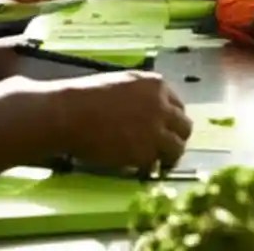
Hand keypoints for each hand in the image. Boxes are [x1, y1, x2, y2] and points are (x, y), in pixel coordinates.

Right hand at [55, 71, 191, 170]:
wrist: (68, 114)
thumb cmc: (85, 97)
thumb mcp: (123, 84)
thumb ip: (143, 96)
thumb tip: (152, 112)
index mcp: (156, 85)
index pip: (177, 105)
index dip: (170, 120)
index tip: (164, 129)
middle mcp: (161, 105)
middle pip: (184, 126)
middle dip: (176, 137)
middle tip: (166, 149)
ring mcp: (155, 129)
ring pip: (178, 147)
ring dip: (170, 156)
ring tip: (160, 163)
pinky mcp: (145, 152)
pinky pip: (156, 162)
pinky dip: (150, 166)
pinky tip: (141, 168)